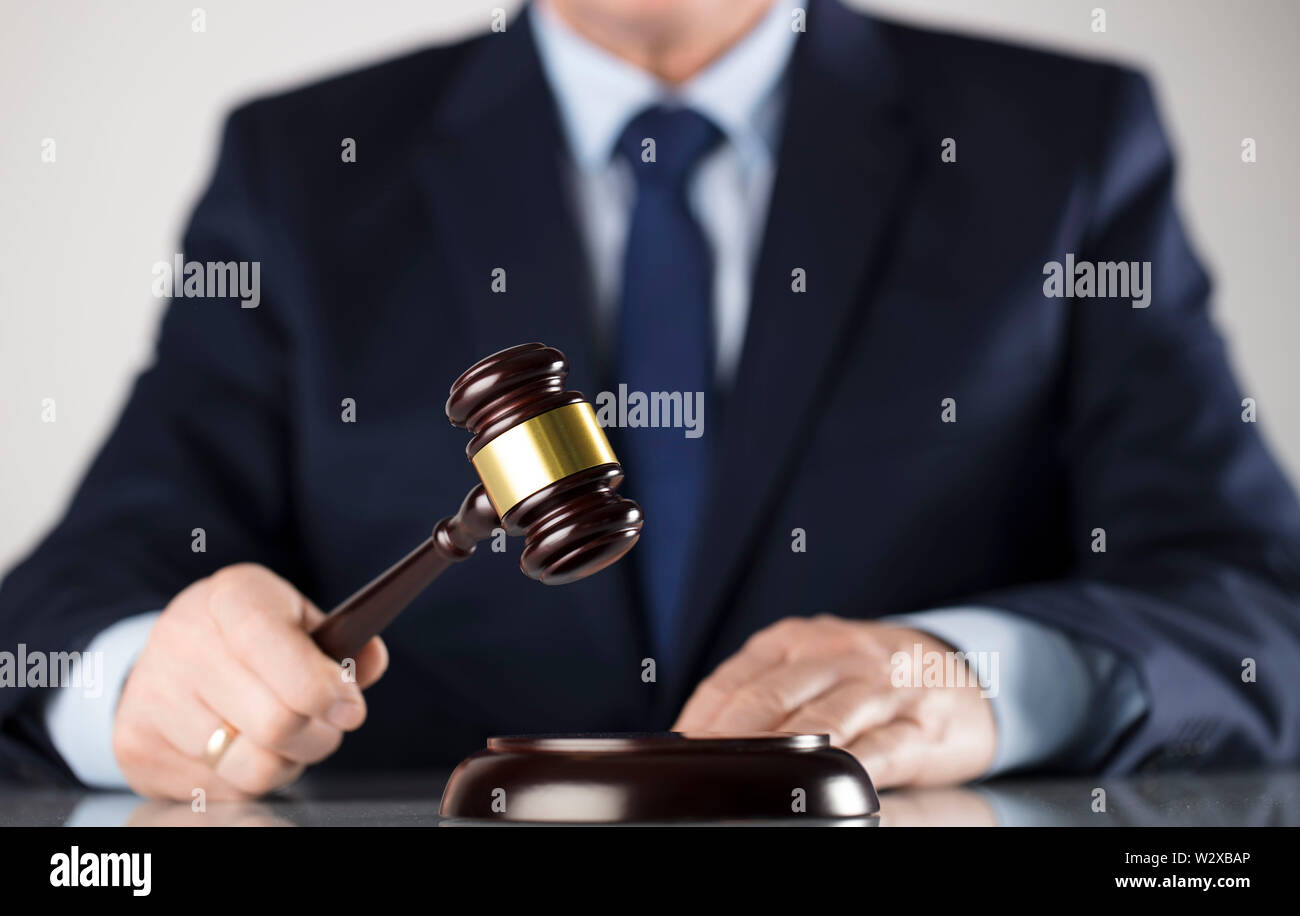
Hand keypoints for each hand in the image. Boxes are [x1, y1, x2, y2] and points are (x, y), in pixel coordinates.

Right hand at [113, 563, 387, 799]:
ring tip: (283, 736)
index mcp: (230, 596)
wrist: (171, 655)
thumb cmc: (253, 638)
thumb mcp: (298, 619)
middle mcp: (180, 640)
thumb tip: (369, 662)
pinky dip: (249, 778)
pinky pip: (223, 789)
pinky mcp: (137, 746)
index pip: (272, 643)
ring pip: (253, 765)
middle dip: (318, 734)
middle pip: (274, 719)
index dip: (320, 684)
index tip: (350, 707)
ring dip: (287, 760)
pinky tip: (242, 746)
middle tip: (326, 726)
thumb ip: (342, 640)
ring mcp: (152, 695)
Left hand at [674, 615, 995, 787]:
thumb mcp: (813, 666)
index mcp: (797, 639)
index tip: (678, 751)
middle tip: (705, 770)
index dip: (701, 719)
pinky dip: (853, 769)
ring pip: (824, 721)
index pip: (735, 678)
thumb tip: (696, 738)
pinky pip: (882, 748)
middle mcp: (836, 654)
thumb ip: (763, 692)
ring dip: (785, 754)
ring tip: (753, 781)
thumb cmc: (870, 677)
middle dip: (732, 739)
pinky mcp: (921, 725)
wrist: (964, 671)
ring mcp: (882, 687)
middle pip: (771, 698)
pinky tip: (829, 787)